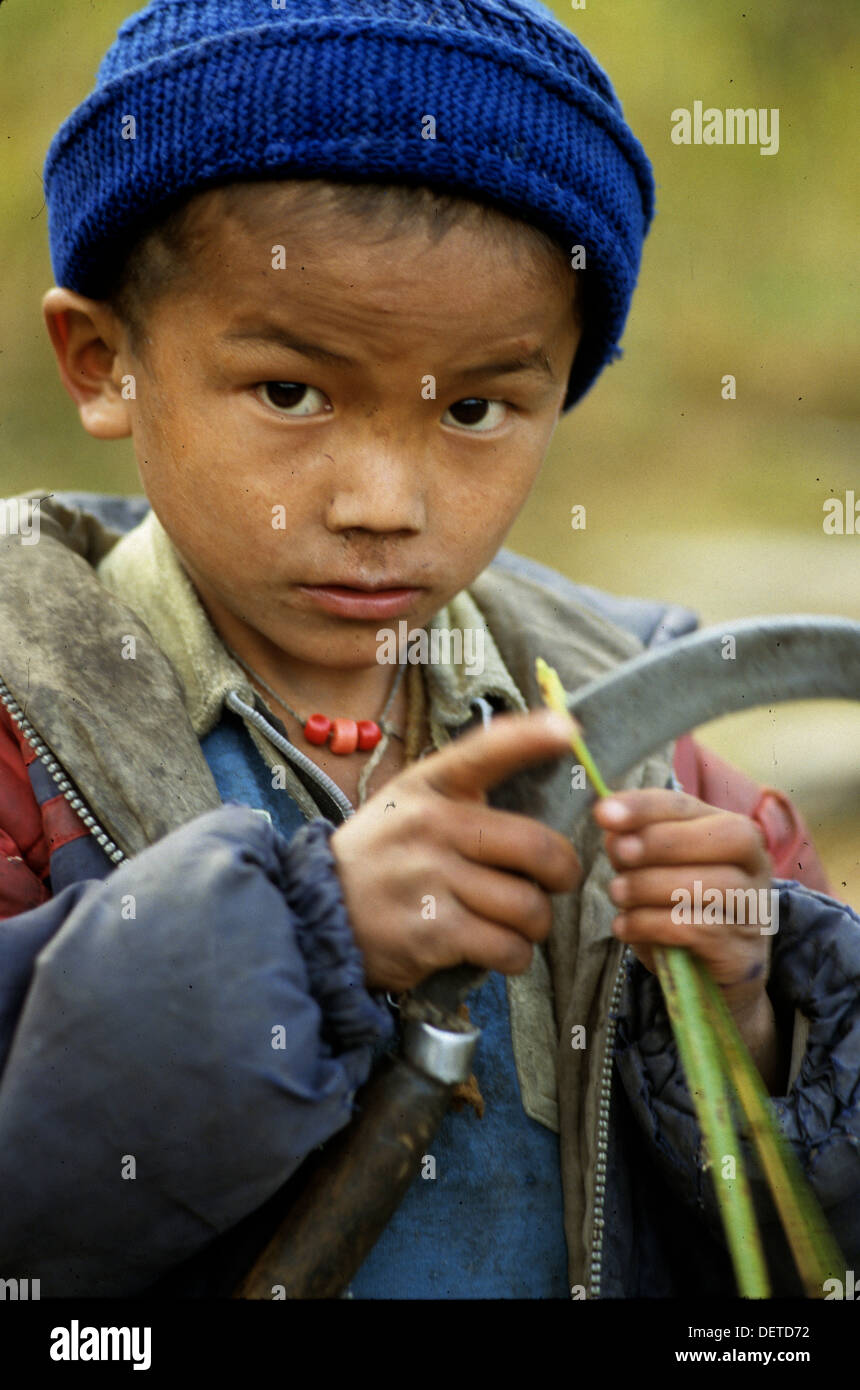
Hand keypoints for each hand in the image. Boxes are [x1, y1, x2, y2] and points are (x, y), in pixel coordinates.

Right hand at [330, 709, 581, 991]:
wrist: (317, 912)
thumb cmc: (384, 855)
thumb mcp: (409, 804)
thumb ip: (465, 793)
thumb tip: (541, 780)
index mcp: (428, 785)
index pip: (484, 752)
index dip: (531, 738)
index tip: (568, 730)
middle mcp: (430, 825)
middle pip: (537, 848)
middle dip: (563, 874)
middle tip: (556, 883)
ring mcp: (429, 879)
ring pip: (528, 907)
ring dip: (536, 924)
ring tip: (516, 922)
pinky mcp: (431, 933)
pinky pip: (507, 947)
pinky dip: (514, 955)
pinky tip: (496, 947)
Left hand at [592, 788, 774, 1017]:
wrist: (710, 976)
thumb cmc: (680, 910)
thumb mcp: (653, 872)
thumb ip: (634, 847)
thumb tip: (612, 830)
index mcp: (730, 831)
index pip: (688, 806)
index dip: (645, 806)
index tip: (603, 813)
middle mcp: (754, 865)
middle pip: (723, 836)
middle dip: (661, 841)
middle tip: (619, 853)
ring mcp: (754, 909)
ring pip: (712, 884)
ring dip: (652, 885)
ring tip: (617, 893)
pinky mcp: (741, 952)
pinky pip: (699, 929)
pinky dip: (653, 924)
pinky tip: (624, 926)